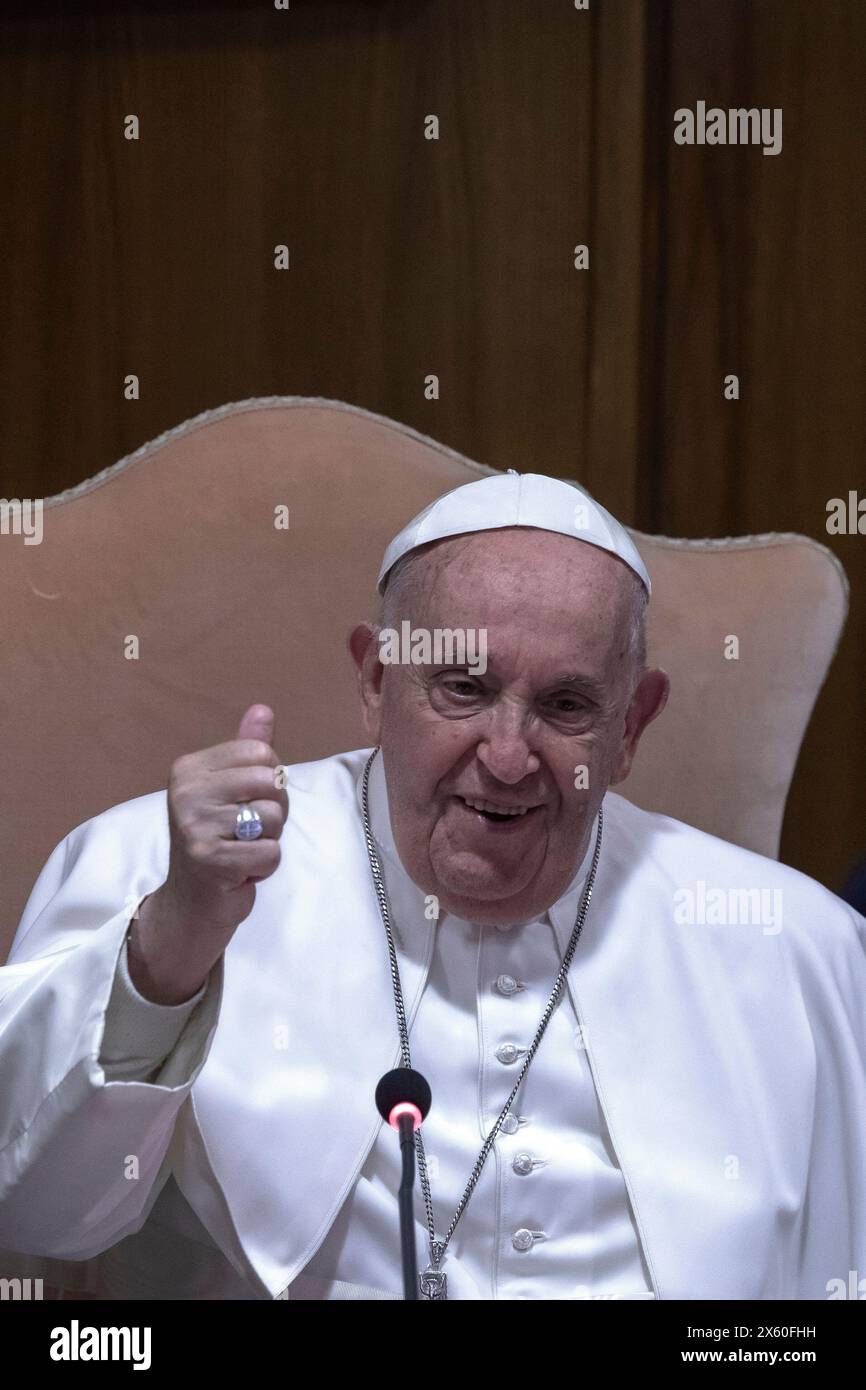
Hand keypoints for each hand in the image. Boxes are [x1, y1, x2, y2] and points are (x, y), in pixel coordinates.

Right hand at [128, 704, 287, 1003]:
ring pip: (274, 818)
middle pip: (271, 783)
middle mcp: (186, 792)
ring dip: (269, 840)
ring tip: (242, 849)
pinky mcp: (210, 860)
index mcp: (189, 769)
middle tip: (248, 831)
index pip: (261, 753)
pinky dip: (265, 867)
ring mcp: (194, 826)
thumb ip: (245, 750)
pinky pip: (271, 852)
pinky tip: (241, 870)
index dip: (270, 781)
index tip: (247, 803)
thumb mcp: (227, 790)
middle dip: (274, 811)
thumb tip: (262, 710)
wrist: (191, 902)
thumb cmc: (217, 839)